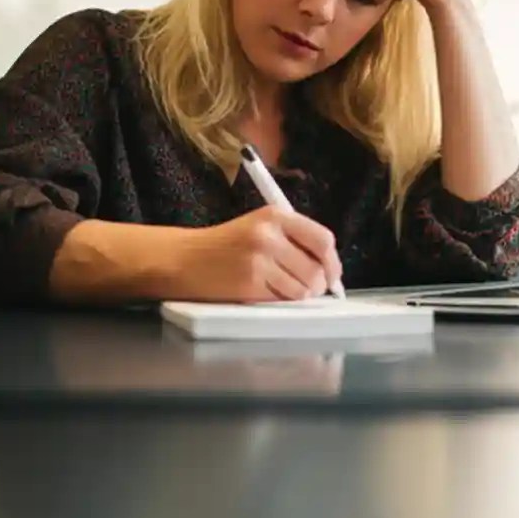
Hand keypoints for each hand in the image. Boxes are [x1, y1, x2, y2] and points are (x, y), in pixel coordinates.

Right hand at [176, 206, 341, 301]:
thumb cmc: (228, 245)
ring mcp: (259, 261)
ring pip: (303, 289)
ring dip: (299, 295)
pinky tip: (267, 292)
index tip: (332, 276)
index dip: (333, 262)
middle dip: (318, 284)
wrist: (185, 259)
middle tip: (308, 288)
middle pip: (316, 269)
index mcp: (276, 216)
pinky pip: (282, 299)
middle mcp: (269, 235)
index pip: (323, 240)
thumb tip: (330, 270)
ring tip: (283, 288)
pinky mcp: (249, 284)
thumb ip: (295, 240)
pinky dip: (281, 301)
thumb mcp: (261, 227)